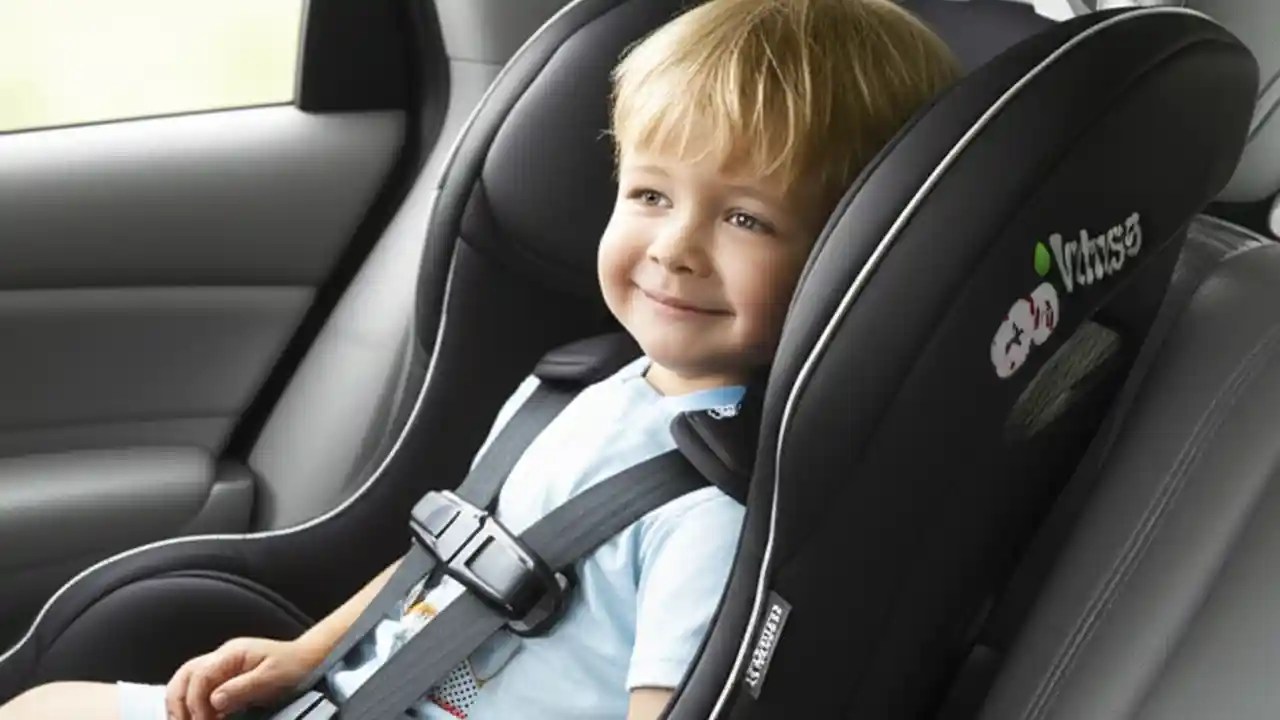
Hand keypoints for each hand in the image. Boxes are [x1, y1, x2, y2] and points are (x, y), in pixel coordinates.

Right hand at [164, 636, 323, 719]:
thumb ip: (242, 688)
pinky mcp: (225, 678)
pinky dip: (191, 703)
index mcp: (232, 653)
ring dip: (181, 703)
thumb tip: (214, 701)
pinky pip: (198, 688)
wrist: (309, 659)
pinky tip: (196, 717)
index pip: (200, 675)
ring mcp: (222, 666)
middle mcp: (222, 657)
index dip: (196, 701)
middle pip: (186, 675)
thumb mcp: (272, 678)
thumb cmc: (294, 666)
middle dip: (179, 702)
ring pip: (187, 680)